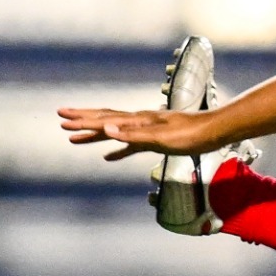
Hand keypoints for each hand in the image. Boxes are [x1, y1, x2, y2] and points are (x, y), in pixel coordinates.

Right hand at [58, 106, 223, 160]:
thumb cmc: (190, 136)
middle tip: (61, 119)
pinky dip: (116, 150)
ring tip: (74, 139)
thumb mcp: (160, 138)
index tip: (62, 120)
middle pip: (105, 120)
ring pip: (114, 132)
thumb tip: (106, 130)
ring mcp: (147, 130)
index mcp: (137, 121)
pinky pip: (129, 145)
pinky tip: (109, 157)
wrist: (214, 132)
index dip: (82, 121)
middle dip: (82, 121)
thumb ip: (133, 136)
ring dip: (94, 136)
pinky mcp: (156, 140)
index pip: (104, 120)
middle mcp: (139, 122)